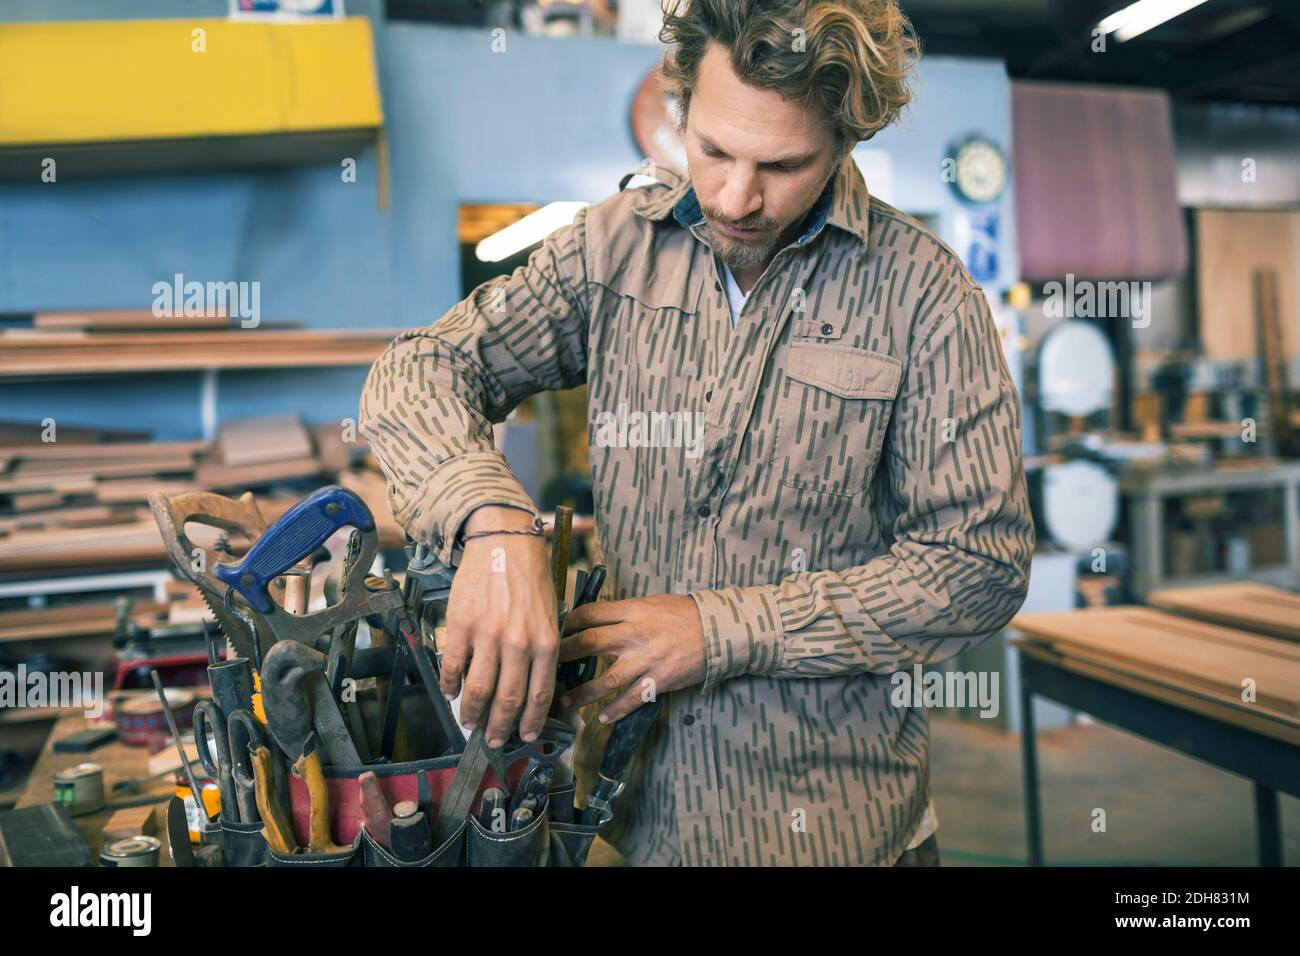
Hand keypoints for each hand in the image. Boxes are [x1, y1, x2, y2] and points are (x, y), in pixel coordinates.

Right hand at [439, 507, 558, 745]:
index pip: (539, 695)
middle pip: (508, 700)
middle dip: (500, 727)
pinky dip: (450, 684)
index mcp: (546, 642)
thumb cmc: (531, 579)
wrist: (504, 542)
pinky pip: (453, 665)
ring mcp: (488, 635)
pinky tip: (450, 692)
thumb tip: (532, 687)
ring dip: (472, 712)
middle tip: (494, 740)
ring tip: (469, 722)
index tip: (525, 736)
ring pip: (478, 689)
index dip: (530, 722)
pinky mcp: (461, 624)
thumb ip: (543, 650)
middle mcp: (519, 643)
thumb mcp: (551, 615)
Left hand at [558, 595, 706, 722]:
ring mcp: (647, 660)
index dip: (568, 622)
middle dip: (564, 655)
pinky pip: (632, 699)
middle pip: (589, 644)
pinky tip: (601, 717)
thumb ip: (624, 612)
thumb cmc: (684, 614)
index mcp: (633, 611)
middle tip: (545, 665)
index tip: (556, 631)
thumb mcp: (651, 602)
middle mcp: (636, 635)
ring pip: (606, 680)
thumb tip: (594, 619)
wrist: (718, 630)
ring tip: (564, 702)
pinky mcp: (659, 681)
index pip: (590, 614)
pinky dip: (615, 710)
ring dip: (582, 694)